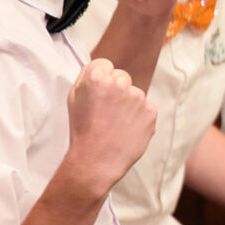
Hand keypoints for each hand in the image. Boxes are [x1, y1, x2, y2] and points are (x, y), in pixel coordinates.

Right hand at [59, 59, 156, 198]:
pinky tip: (126, 129)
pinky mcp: (151, 110)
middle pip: (121, 76)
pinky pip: (145, 108)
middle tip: (106, 110)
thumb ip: (87, 78)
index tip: (98, 92)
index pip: (104, 64)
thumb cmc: (82, 129)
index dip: (100, 79)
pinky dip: (139, 116)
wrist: (96, 159)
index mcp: (97, 77)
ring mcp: (138, 97)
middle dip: (116, 89)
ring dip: (128, 104)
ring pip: (134, 93)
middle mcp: (119, 83)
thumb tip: (102, 68)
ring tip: (115, 123)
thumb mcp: (74, 98)